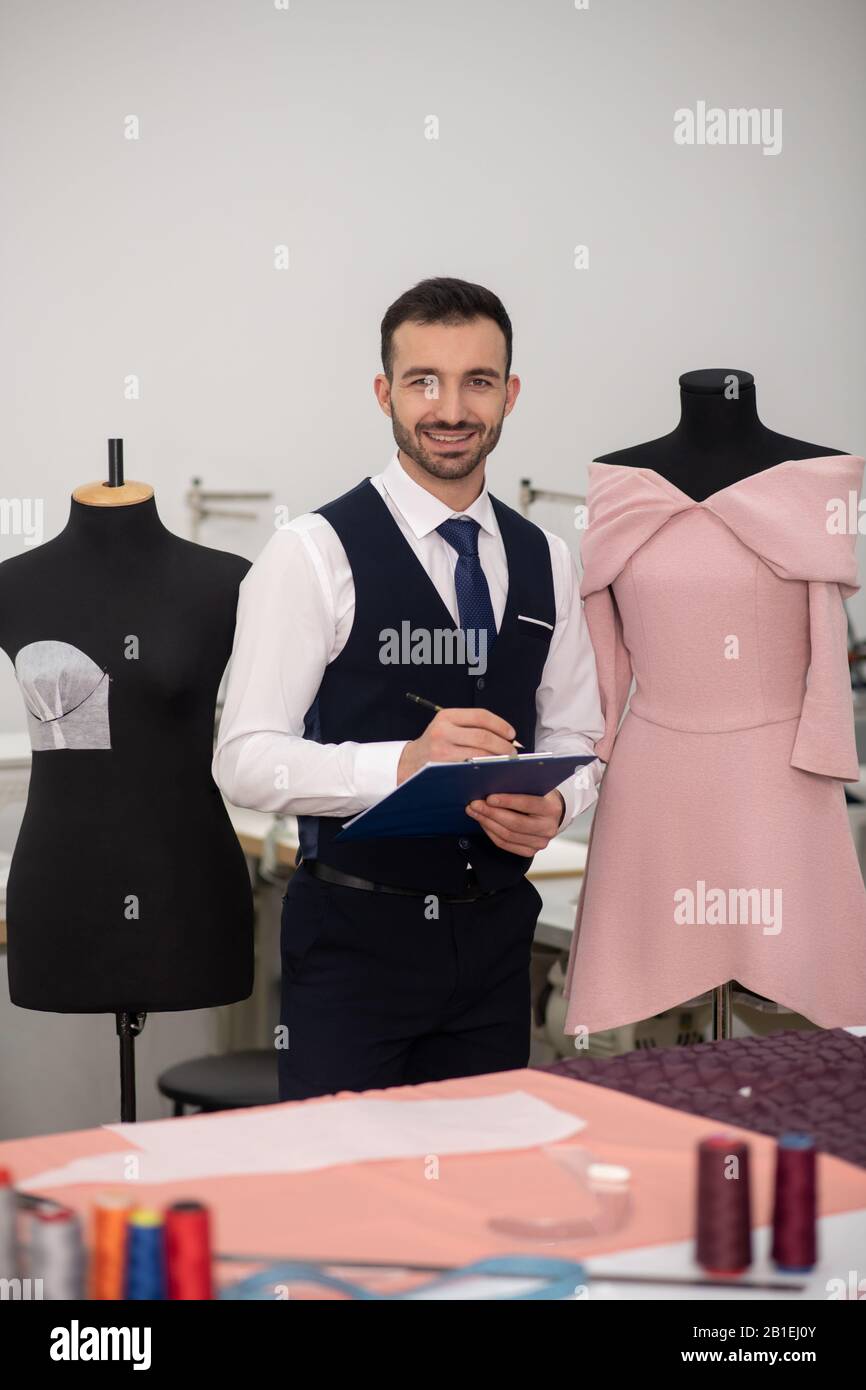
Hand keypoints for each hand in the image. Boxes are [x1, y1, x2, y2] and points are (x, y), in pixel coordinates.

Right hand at [397, 707, 517, 783]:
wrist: (409, 762)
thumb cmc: (434, 744)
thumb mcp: (447, 726)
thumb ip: (471, 727)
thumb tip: (507, 736)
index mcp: (447, 716)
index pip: (480, 716)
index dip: (500, 725)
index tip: (511, 734)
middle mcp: (443, 731)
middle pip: (483, 737)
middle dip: (503, 746)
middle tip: (513, 753)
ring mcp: (442, 751)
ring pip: (479, 754)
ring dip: (497, 760)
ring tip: (505, 763)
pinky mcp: (443, 768)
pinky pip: (470, 769)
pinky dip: (485, 770)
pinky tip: (492, 771)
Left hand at [465, 789, 564, 856]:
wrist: (550, 813)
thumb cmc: (538, 796)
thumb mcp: (534, 787)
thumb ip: (519, 786)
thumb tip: (492, 784)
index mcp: (551, 808)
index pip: (528, 804)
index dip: (507, 801)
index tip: (489, 798)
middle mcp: (548, 828)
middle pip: (515, 823)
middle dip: (491, 813)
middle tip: (475, 804)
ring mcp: (540, 842)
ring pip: (507, 835)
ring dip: (487, 823)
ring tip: (475, 812)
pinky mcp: (530, 851)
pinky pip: (505, 844)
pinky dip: (491, 833)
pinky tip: (483, 822)